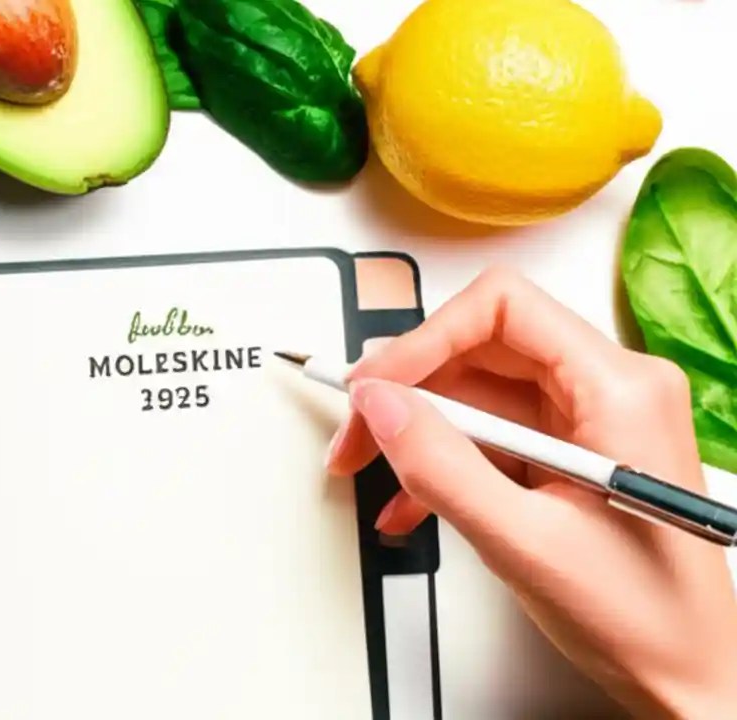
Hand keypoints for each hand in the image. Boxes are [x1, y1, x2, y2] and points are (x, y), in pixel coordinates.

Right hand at [329, 268, 736, 718]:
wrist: (687, 675)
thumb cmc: (644, 617)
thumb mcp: (524, 543)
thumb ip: (443, 467)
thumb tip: (381, 405)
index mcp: (620, 390)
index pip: (504, 309)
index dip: (426, 338)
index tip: (376, 384)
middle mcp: (609, 390)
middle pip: (481, 348)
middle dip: (408, 390)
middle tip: (358, 433)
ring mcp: (588, 421)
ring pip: (476, 394)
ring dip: (417, 432)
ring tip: (372, 473)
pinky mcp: (568, 453)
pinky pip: (489, 435)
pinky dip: (443, 463)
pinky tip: (411, 504)